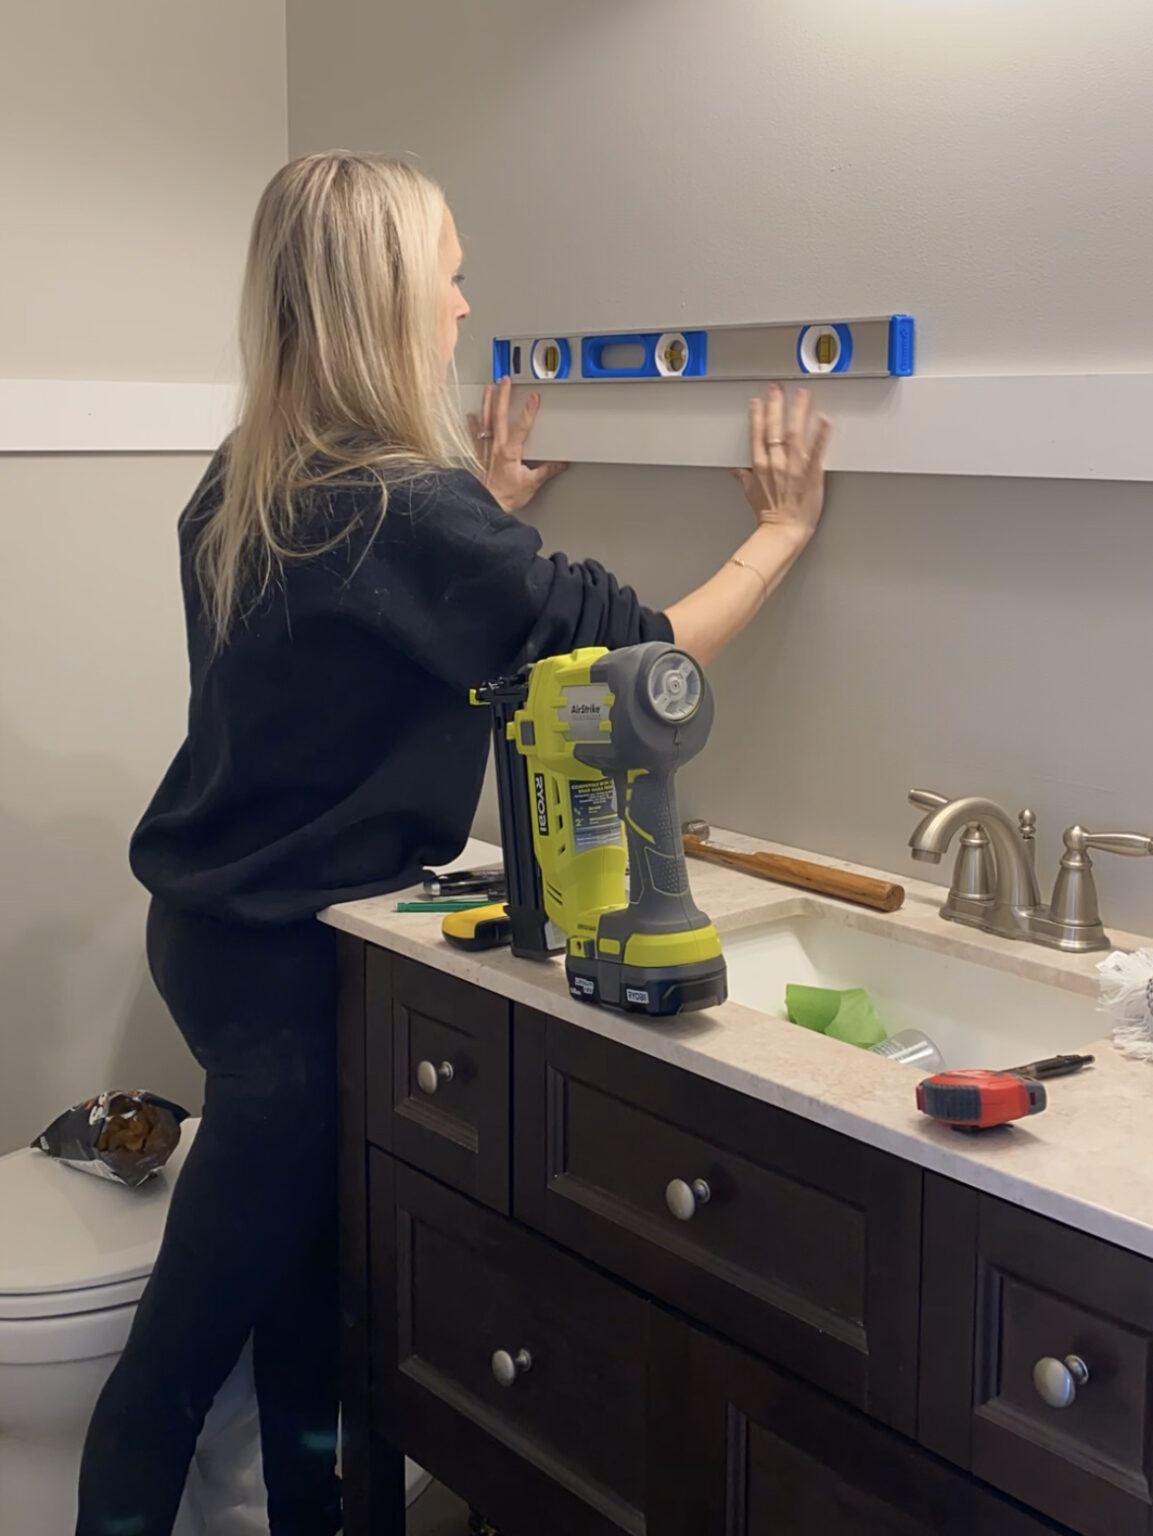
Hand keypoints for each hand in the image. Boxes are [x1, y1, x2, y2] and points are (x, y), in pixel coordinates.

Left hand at [468, 377, 567, 512]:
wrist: (485, 505)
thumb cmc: (504, 497)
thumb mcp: (531, 484)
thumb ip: (546, 471)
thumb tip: (560, 464)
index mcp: (510, 452)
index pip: (522, 426)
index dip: (528, 410)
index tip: (534, 397)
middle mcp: (496, 447)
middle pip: (499, 415)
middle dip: (502, 395)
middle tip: (505, 381)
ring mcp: (484, 449)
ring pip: (484, 419)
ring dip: (486, 402)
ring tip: (488, 388)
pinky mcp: (477, 454)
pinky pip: (474, 434)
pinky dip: (472, 423)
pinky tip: (471, 414)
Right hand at [733, 385, 831, 543]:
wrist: (784, 531)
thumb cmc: (770, 516)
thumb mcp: (751, 495)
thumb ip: (745, 478)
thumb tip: (737, 471)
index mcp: (760, 466)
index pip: (757, 434)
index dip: (758, 415)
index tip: (759, 401)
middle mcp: (776, 462)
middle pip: (774, 428)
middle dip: (776, 405)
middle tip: (778, 388)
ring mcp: (794, 467)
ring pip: (794, 432)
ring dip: (798, 411)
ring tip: (802, 394)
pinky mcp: (812, 473)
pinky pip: (817, 450)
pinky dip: (821, 434)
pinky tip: (824, 419)